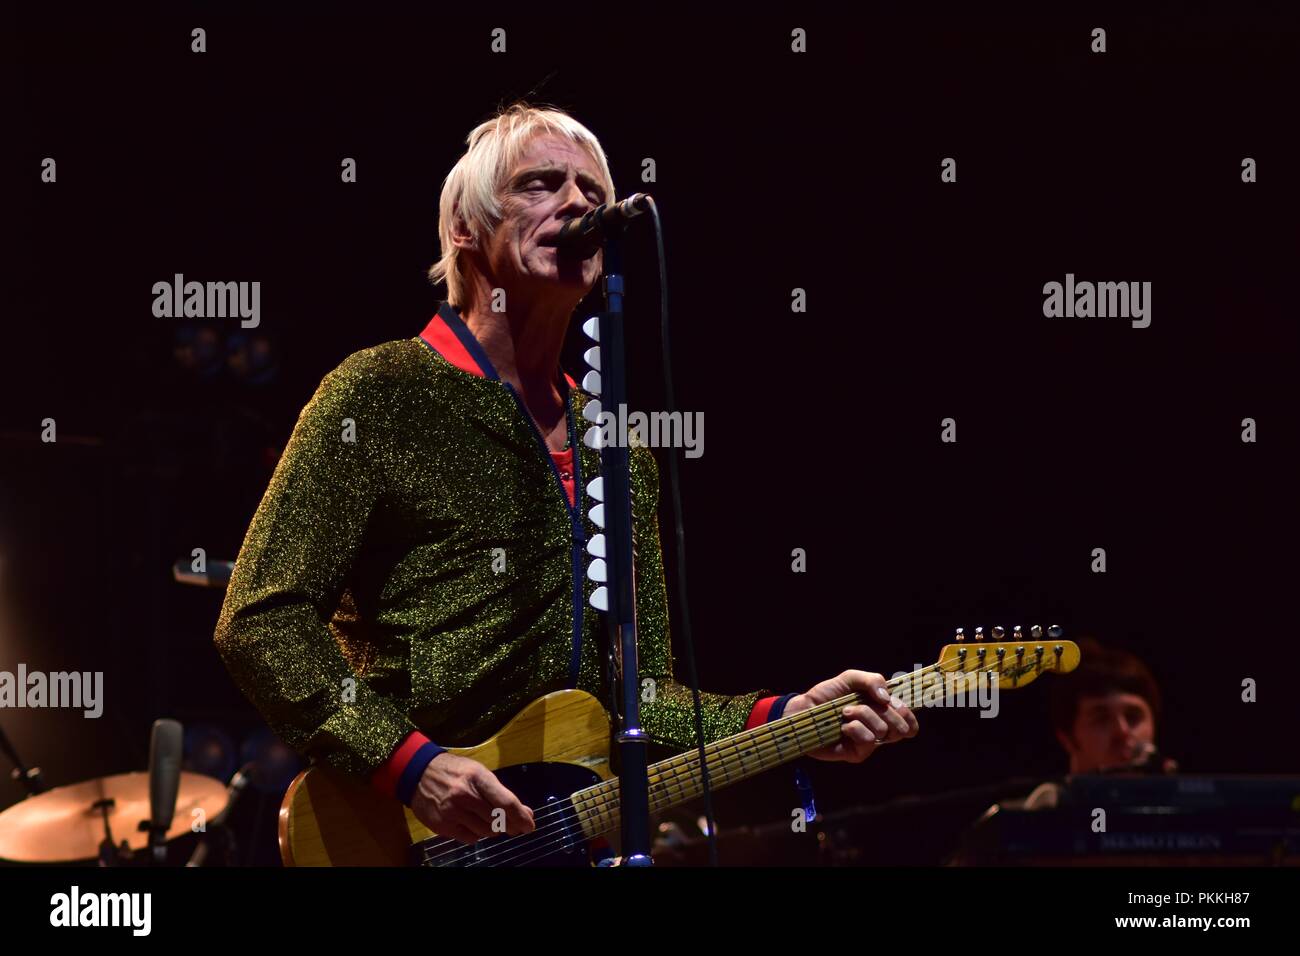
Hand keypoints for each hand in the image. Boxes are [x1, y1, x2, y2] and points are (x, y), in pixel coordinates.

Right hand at [409, 752, 535, 844]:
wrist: (418, 773)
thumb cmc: (455, 771)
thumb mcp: (479, 773)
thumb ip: (501, 793)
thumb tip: (526, 813)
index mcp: (478, 777)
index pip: (506, 802)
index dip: (521, 817)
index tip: (529, 826)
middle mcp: (465, 795)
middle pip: (498, 820)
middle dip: (509, 825)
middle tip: (512, 826)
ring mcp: (452, 811)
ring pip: (485, 832)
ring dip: (492, 830)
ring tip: (489, 821)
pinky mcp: (442, 825)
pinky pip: (469, 839)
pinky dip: (476, 835)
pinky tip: (473, 824)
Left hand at [784, 669, 918, 762]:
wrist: (804, 709)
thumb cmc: (828, 694)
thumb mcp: (850, 678)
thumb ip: (872, 680)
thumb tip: (887, 698)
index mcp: (882, 712)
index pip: (909, 720)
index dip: (909, 714)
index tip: (894, 703)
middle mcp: (879, 728)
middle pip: (902, 728)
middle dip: (889, 713)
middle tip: (873, 704)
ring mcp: (868, 743)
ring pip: (883, 730)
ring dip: (864, 715)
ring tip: (845, 712)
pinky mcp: (857, 754)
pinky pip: (868, 740)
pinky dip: (855, 728)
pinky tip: (843, 726)